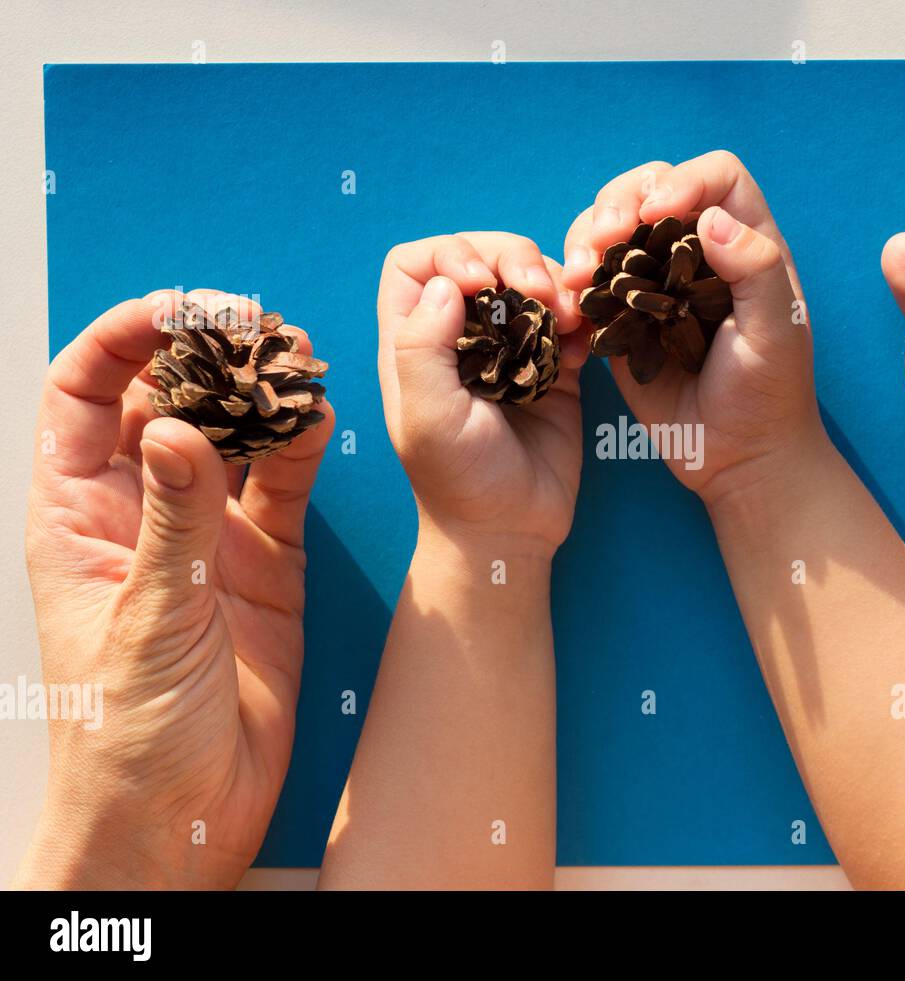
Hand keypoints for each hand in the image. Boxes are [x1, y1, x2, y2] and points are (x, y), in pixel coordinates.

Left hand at [16, 291, 333, 888]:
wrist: (187, 815)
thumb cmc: (127, 733)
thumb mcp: (144, 620)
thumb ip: (170, 523)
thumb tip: (175, 427)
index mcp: (79, 517)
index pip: (84, 396)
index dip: (122, 340)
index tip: (179, 309)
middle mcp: (143, 513)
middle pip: (167, 401)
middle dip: (207, 355)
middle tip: (254, 322)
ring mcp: (209, 536)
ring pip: (234, 437)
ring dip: (263, 395)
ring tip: (298, 359)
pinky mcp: (268, 564)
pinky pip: (285, 487)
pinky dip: (303, 449)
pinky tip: (319, 420)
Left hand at [377, 232, 585, 555]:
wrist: (510, 529)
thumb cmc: (457, 479)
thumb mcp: (427, 417)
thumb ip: (422, 348)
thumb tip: (446, 284)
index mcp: (414, 341)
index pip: (416, 263)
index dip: (448, 253)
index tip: (481, 282)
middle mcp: (461, 335)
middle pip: (481, 255)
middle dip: (513, 258)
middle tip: (539, 291)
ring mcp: (510, 346)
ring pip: (530, 278)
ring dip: (554, 284)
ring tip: (568, 319)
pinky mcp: (553, 365)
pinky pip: (569, 317)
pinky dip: (580, 317)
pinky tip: (582, 346)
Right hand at [560, 151, 824, 504]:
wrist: (737, 458)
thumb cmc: (770, 395)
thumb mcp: (777, 332)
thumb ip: (756, 270)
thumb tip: (710, 221)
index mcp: (746, 244)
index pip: (717, 178)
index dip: (685, 180)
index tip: (659, 213)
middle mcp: (697, 253)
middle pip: (651, 188)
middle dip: (620, 200)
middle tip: (605, 237)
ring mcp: (654, 283)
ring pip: (611, 227)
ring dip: (587, 235)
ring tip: (579, 270)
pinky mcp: (620, 317)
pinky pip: (588, 279)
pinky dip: (571, 278)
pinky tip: (569, 297)